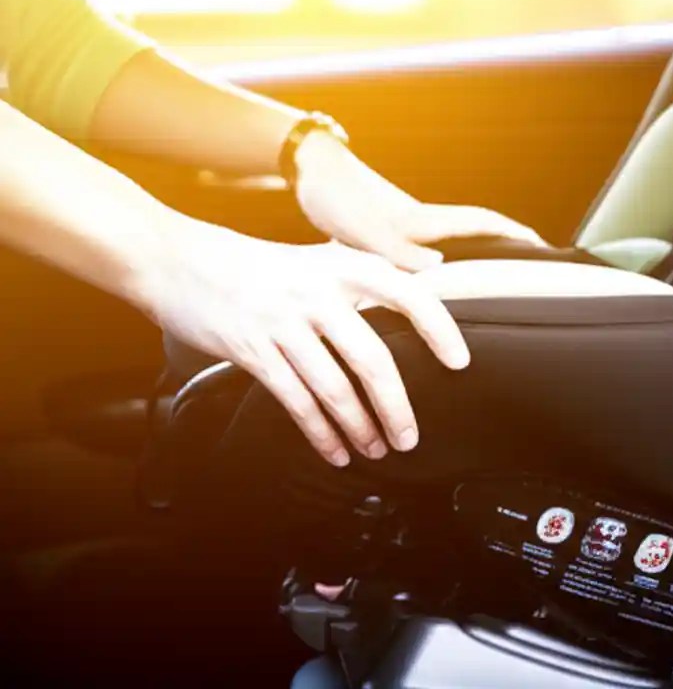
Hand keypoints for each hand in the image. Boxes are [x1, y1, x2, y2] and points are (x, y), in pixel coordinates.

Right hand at [138, 220, 468, 466]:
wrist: (175, 259)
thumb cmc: (254, 265)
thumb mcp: (314, 258)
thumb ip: (362, 276)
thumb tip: (423, 283)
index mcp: (341, 266)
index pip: (407, 295)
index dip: (439, 330)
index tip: (460, 363)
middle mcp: (317, 292)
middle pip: (373, 359)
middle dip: (397, 407)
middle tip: (409, 437)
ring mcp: (283, 322)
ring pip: (335, 388)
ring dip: (360, 427)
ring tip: (375, 450)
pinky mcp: (252, 349)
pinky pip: (296, 400)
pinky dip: (320, 432)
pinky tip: (335, 450)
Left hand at [292, 132, 545, 270]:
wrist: (309, 168)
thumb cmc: (338, 197)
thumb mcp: (368, 232)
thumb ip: (402, 254)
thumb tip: (439, 269)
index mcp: (424, 221)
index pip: (481, 223)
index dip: (512, 233)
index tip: (541, 245)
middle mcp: (420, 222)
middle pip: (472, 233)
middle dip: (500, 247)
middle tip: (525, 267)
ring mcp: (402, 226)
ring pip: (445, 244)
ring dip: (468, 257)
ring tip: (483, 283)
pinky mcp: (382, 231)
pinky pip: (417, 253)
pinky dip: (431, 267)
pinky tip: (422, 283)